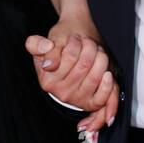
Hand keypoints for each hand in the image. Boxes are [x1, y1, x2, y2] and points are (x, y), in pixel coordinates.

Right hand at [25, 19, 119, 134]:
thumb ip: (36, 45)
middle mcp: (60, 93)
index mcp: (47, 80)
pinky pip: (101, 98)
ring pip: (95, 77)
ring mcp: (76, 99)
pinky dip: (107, 86)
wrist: (74, 59)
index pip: (69, 56)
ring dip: (100, 59)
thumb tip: (49, 63)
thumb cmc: (62, 49)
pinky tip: (107, 74)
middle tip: (87, 43)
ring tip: (97, 52)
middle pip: (84, 65)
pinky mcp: (90, 103)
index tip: (74, 38)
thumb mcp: (45, 43)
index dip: (76, 42)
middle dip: (90, 48)